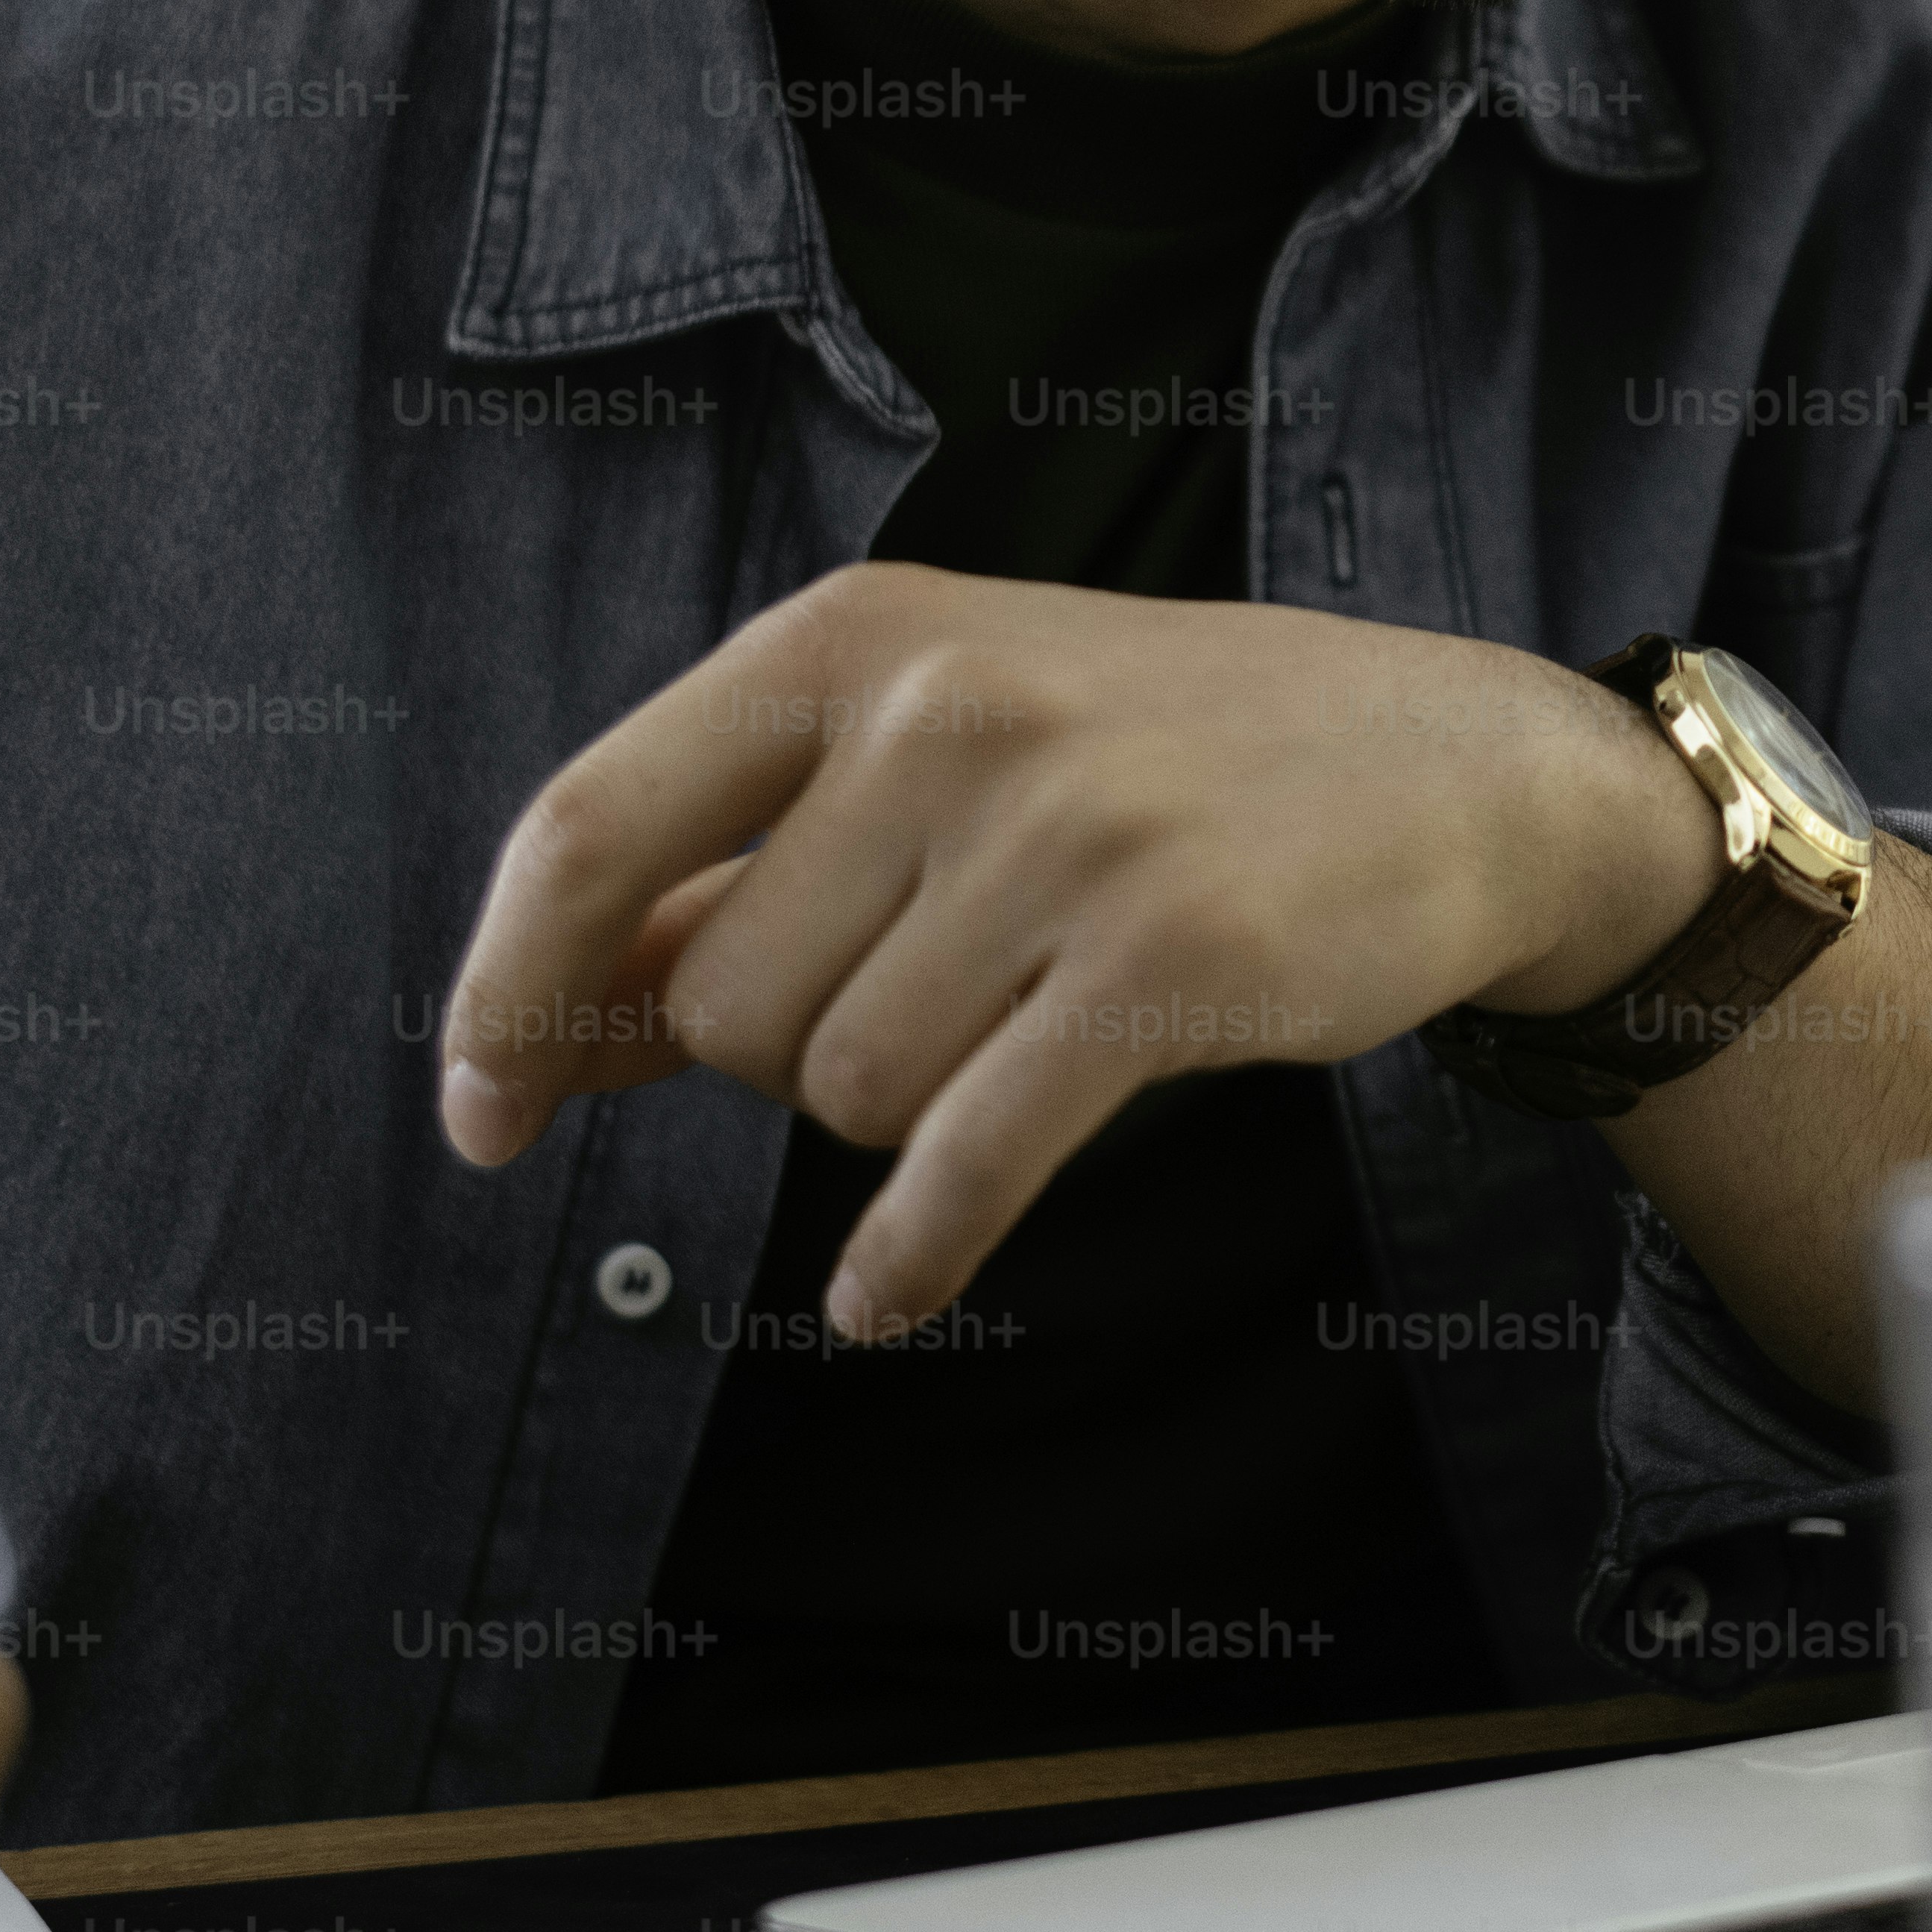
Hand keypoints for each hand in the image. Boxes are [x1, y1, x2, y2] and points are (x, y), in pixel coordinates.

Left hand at [436, 564, 1723, 1328]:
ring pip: (840, 1090)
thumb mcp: (933, 744)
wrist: (1452, 764)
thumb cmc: (1158, 760)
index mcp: (853, 635)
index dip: (503, 991)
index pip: (588, 827)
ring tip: (1018, 1029)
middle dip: (790, 1054)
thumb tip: (545, 1021)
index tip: (479, 1112)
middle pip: (724, 1004)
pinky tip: (887, 1295)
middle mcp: (943, 711)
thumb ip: (734, 866)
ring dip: (898, 1116)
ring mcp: (1059, 833)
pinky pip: (960, 1163)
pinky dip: (910, 1256)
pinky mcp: (1164, 962)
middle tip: (928, 998)